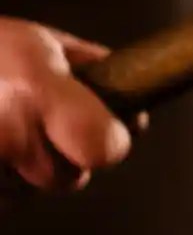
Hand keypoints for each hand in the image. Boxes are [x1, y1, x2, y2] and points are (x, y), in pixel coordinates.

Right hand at [0, 17, 135, 192]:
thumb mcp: (33, 42)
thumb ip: (91, 71)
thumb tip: (137, 115)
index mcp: (35, 91)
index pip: (105, 147)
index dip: (108, 142)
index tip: (102, 132)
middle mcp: (7, 132)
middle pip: (68, 178)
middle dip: (58, 156)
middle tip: (24, 121)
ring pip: (28, 192)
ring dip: (18, 171)